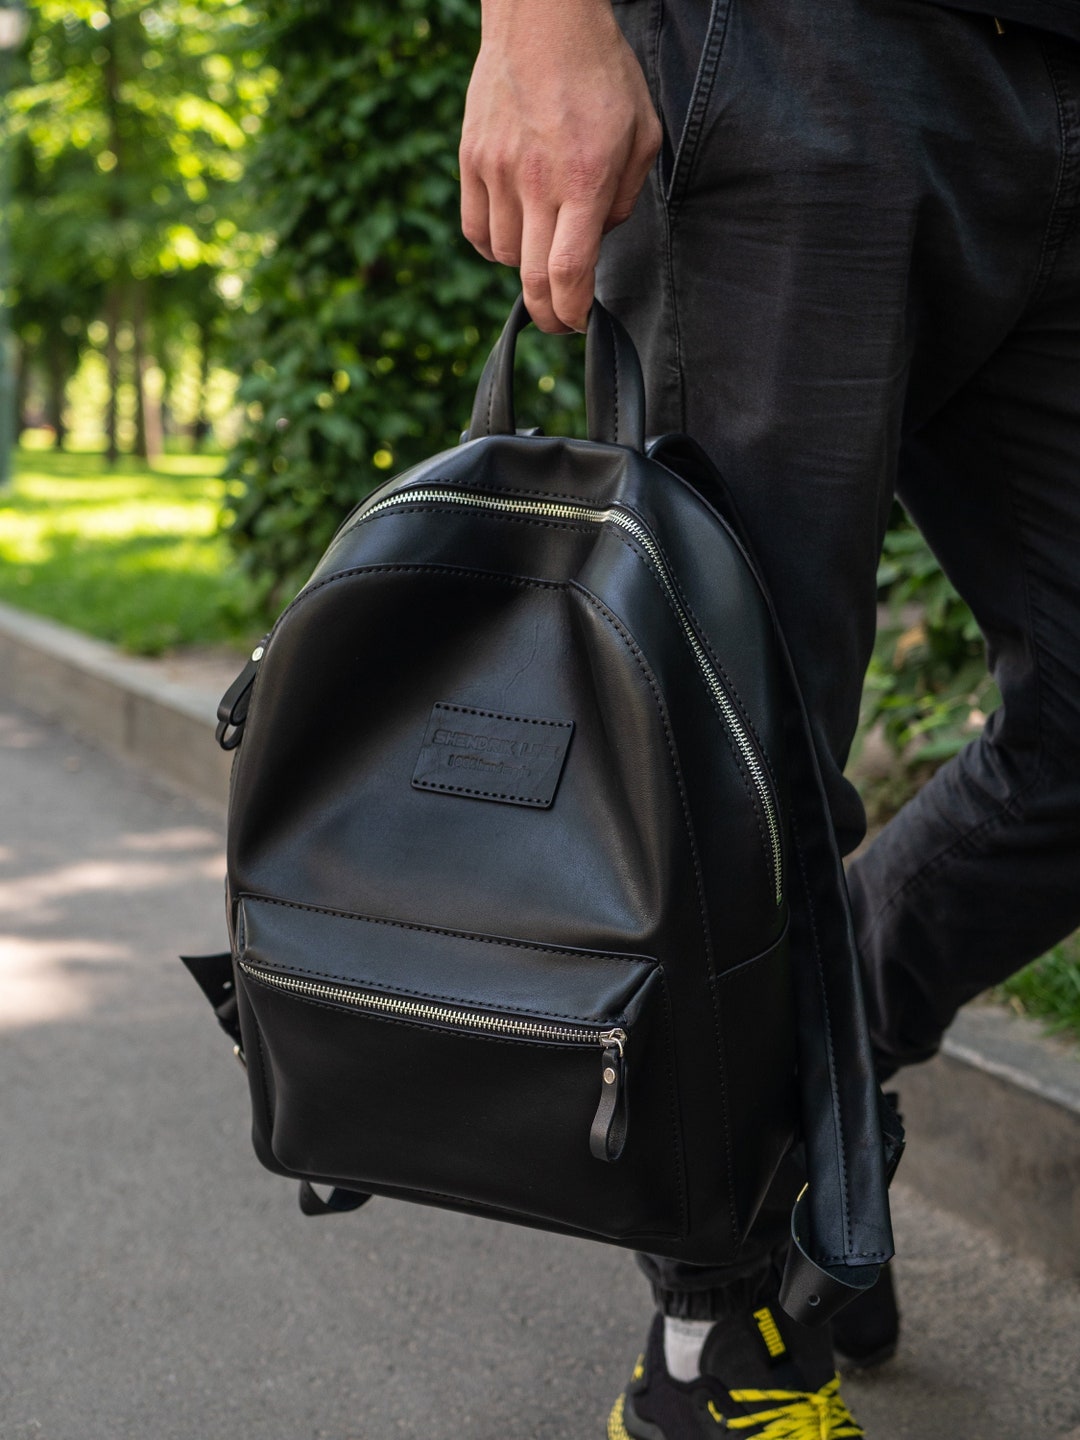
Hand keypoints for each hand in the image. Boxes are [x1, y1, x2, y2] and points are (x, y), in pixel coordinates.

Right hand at [460, 0, 661, 332]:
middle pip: (532, 280)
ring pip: (504, 256)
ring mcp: (497, 172)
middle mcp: (536, 182)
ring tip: (543, 248)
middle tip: (559, 319)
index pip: (569, 273)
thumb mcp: (642, 135)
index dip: (573, 312)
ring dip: (525, 267)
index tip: (580, 321)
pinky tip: (513, 233)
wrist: (544, 19)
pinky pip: (475, 229)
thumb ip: (623, 199)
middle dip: (548, 314)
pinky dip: (493, 245)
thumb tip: (599, 238)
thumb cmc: (600, 73)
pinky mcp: (471, 160)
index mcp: (585, 180)